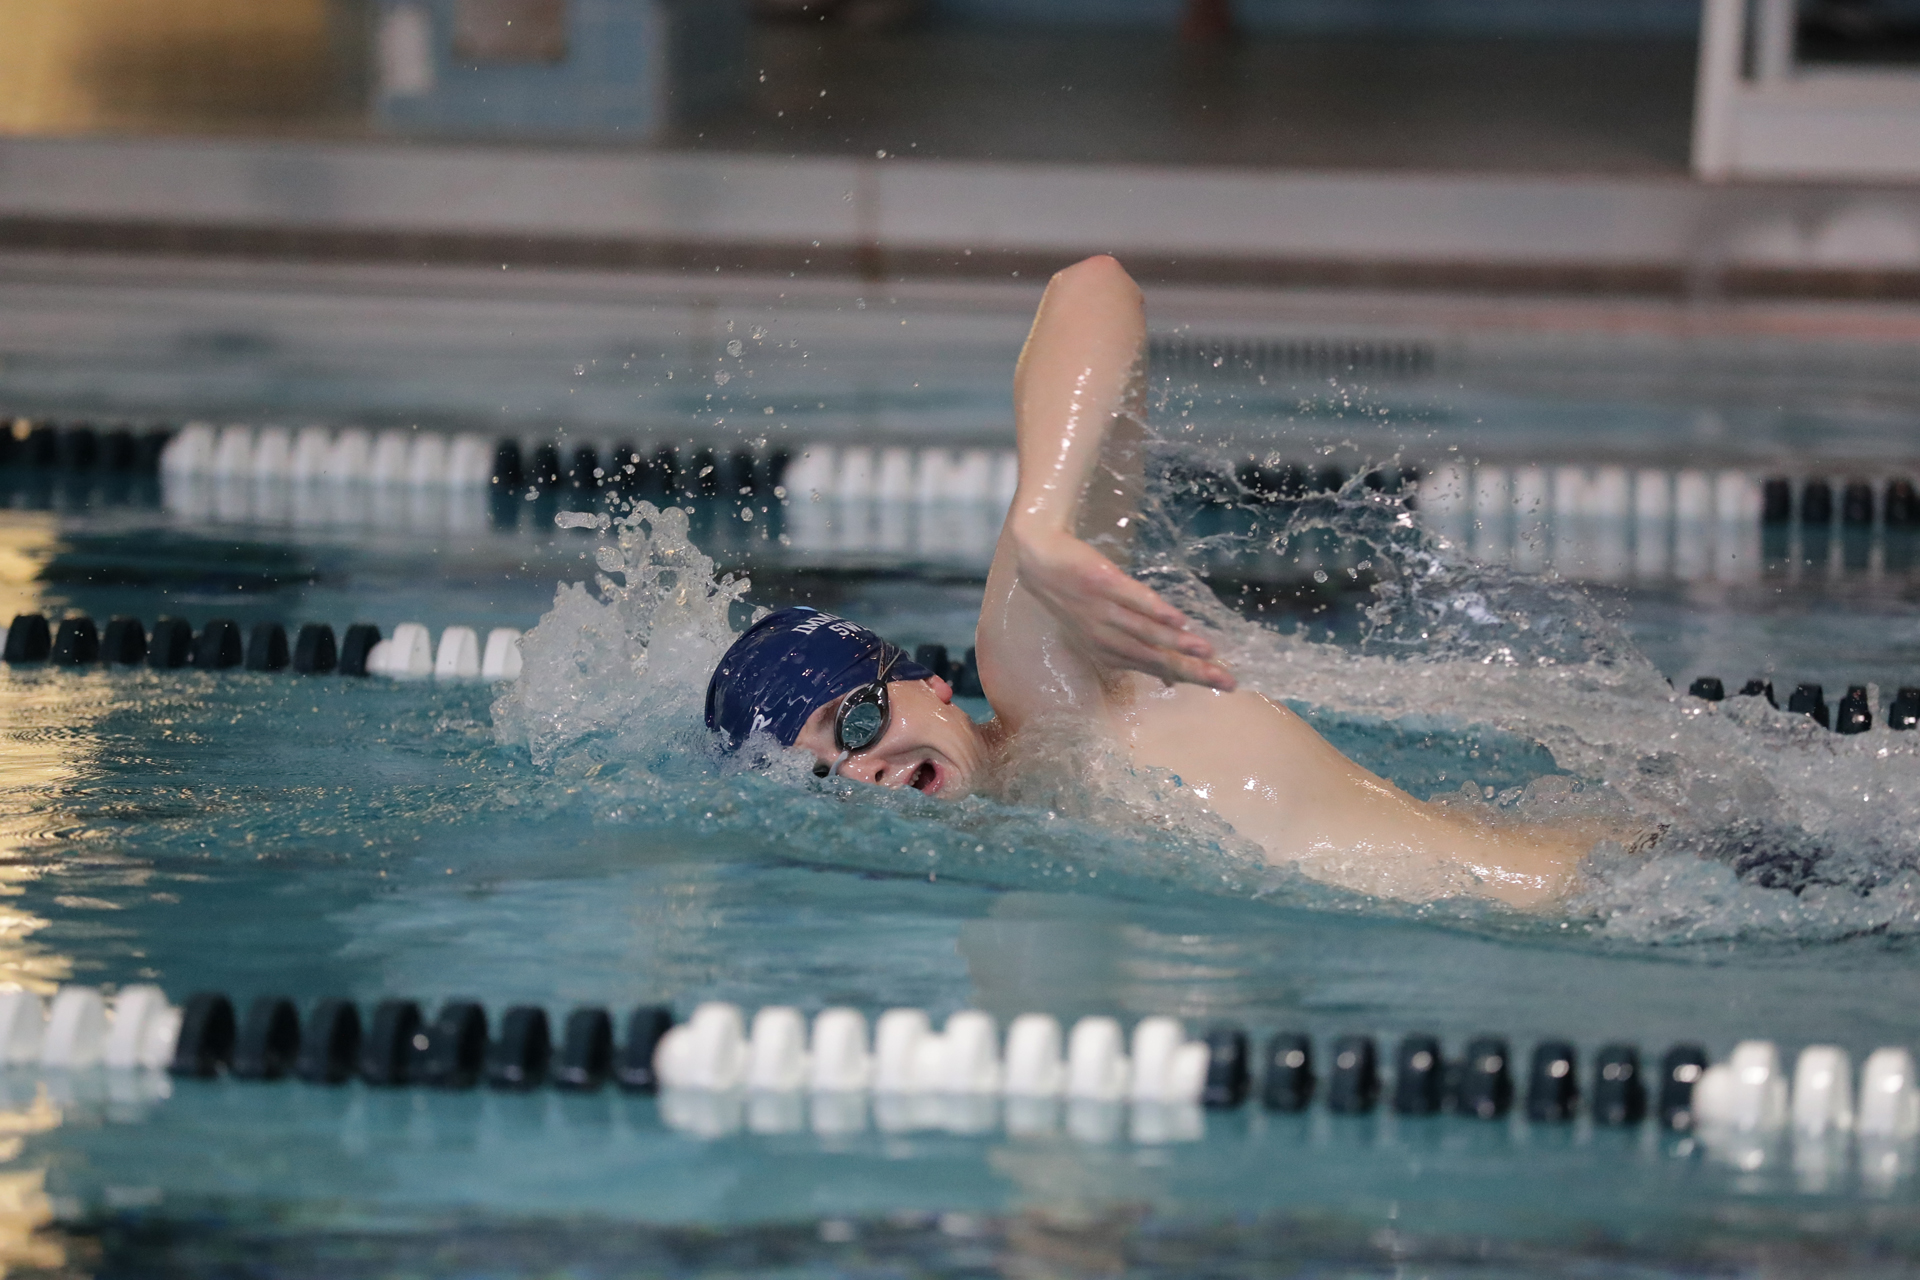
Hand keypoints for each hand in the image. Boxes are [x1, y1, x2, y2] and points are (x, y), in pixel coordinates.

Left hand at [1012, 525, 1235, 690]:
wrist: (1039, 560)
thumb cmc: (1075, 600)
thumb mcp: (1099, 634)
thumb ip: (1134, 654)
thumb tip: (1169, 680)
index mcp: (1106, 652)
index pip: (1154, 668)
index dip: (1187, 677)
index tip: (1222, 685)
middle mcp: (1104, 637)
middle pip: (1154, 657)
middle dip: (1192, 671)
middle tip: (1226, 680)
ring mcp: (1102, 611)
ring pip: (1145, 631)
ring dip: (1177, 643)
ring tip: (1208, 650)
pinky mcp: (1102, 583)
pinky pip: (1132, 599)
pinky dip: (1155, 610)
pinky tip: (1179, 619)